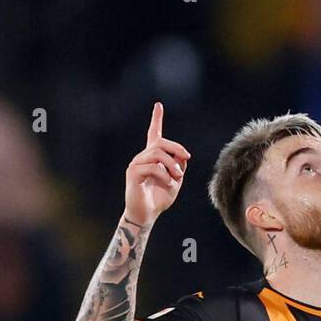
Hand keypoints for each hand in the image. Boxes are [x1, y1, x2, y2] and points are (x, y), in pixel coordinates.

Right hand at [124, 101, 190, 225]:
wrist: (146, 215)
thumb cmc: (159, 198)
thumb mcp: (175, 181)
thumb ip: (178, 167)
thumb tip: (181, 157)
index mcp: (152, 157)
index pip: (154, 134)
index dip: (156, 119)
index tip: (158, 105)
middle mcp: (142, 157)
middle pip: (160, 142)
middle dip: (176, 148)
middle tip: (187, 158)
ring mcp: (136, 164)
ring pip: (157, 153)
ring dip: (172, 164)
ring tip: (177, 176)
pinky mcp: (134, 173)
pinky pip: (152, 167)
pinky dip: (164, 174)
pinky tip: (169, 183)